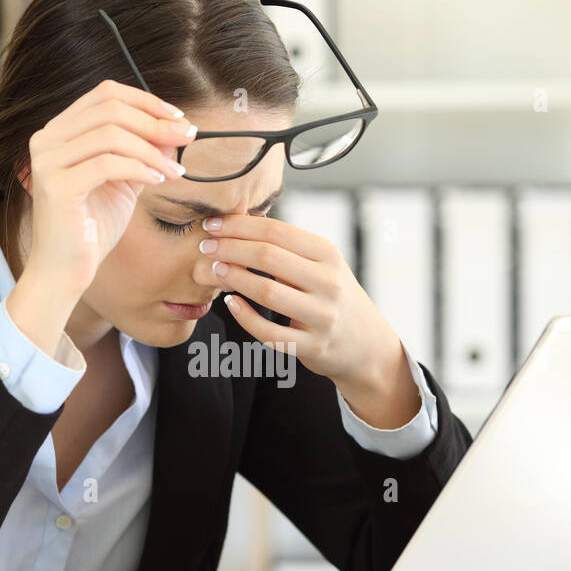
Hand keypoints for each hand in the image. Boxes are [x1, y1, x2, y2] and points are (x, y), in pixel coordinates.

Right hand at [20, 78, 197, 293]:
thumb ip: (143, 153)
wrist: (65, 272)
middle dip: (155, 121)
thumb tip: (174, 128)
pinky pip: (108, 164)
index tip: (178, 116)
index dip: (146, 100)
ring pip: (111, 134)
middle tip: (187, 135)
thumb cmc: (91, 229)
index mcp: (59, 132)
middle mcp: (47, 140)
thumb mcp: (124, 182)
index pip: (105, 94)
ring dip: (152, 149)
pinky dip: (140, 168)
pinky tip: (158, 180)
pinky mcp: (56, 186)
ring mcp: (47, 161)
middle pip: (109, 108)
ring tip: (175, 169)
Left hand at [195, 214, 422, 427]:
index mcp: (328, 254)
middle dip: (229, 249)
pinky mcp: (311, 346)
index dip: (239, 226)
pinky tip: (230, 304)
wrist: (366, 343)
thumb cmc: (332, 296)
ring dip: (233, 279)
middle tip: (205, 247)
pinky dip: (244, 317)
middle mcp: (328, 282)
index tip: (212, 224)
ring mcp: (322, 316)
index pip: (276, 231)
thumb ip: (287, 248)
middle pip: (268, 257)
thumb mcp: (322, 264)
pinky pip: (269, 332)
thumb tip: (236, 225)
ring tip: (212, 270)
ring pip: (267, 292)